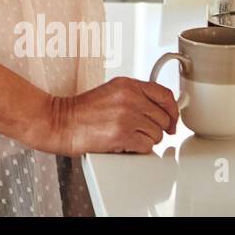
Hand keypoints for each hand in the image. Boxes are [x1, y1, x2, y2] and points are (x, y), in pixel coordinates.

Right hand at [39, 77, 179, 156]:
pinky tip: (123, 143)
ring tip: (126, 135)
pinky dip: (137, 149)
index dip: (173, 110)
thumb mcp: (112, 92)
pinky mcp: (123, 135)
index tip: (172, 120)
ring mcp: (127, 116)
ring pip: (157, 135)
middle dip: (156, 128)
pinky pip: (147, 147)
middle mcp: (129, 98)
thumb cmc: (82, 111)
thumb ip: (136, 96)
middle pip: (164, 118)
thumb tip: (161, 110)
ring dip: (145, 139)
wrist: (61, 122)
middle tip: (140, 130)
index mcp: (127, 84)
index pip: (165, 95)